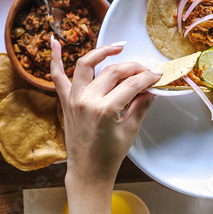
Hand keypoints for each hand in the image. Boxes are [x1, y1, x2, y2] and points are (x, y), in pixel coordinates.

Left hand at [50, 41, 159, 188]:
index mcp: (105, 110)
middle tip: (145, 69)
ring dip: (101, 52)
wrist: (88, 172)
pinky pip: (57, 76)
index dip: (147, 77)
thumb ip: (141, 105)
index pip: (131, 84)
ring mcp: (73, 99)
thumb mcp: (130, 130)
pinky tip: (54, 41)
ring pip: (87, 65)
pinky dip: (55, 59)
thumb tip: (151, 87)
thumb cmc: (109, 156)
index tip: (158, 74)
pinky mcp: (66, 101)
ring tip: (118, 47)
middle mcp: (86, 101)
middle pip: (112, 72)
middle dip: (132, 67)